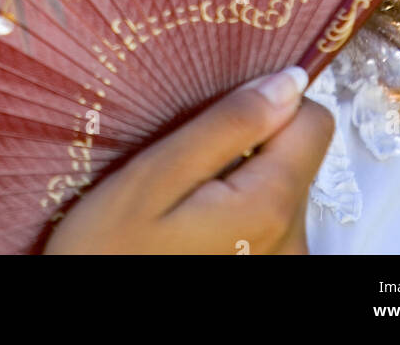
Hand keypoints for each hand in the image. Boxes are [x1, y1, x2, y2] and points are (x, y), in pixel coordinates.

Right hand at [42, 65, 333, 254]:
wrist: (85, 318)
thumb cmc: (107, 253)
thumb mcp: (155, 176)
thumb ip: (228, 125)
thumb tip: (288, 82)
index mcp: (269, 207)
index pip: (314, 122)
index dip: (272, 102)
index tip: (225, 107)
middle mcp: (293, 242)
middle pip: (296, 157)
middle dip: (249, 144)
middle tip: (188, 160)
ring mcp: (282, 265)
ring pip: (279, 189)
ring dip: (240, 180)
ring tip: (185, 196)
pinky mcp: (266, 275)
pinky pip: (267, 223)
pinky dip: (237, 211)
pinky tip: (193, 225)